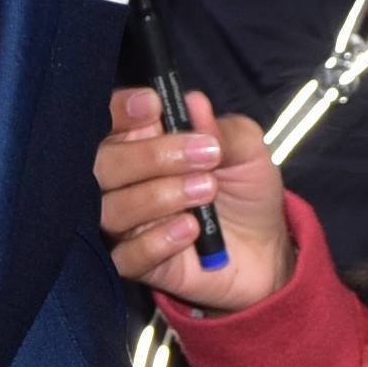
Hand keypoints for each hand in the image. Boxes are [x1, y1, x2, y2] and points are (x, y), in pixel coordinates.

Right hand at [96, 87, 293, 309]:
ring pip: (110, 209)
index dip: (120, 110)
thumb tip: (194, 103)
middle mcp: (123, 180)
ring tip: (207, 191)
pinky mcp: (135, 263)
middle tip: (207, 157)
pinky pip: (125, 256)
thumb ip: (220, 130)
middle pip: (102, 164)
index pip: (107, 119)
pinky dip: (157, 241)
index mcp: (141, 141)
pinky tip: (191, 230)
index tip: (154, 106)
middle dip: (149, 156)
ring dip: (158, 197)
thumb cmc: (245, 189)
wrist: (265, 249)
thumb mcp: (247, 152)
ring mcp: (126, 224)